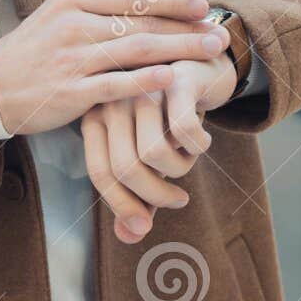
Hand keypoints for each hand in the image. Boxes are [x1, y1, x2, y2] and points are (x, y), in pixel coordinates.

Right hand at [0, 0, 229, 137]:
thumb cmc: (36, 49)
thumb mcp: (62, 14)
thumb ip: (102, 8)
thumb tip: (153, 2)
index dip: (174, 0)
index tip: (204, 6)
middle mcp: (74, 23)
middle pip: (142, 22)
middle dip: (186, 27)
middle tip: (219, 33)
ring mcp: (71, 58)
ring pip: (135, 49)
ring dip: (178, 49)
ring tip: (209, 53)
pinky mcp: (69, 91)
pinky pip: (114, 84)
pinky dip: (145, 80)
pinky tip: (171, 79)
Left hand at [81, 52, 237, 244]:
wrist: (202, 63)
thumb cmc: (169, 116)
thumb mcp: (150, 154)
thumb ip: (137, 194)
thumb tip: (129, 237)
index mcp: (97, 116)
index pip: (100, 172)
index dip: (122, 205)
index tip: (144, 224)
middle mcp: (114, 99)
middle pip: (125, 168)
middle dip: (155, 196)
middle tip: (177, 199)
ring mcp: (142, 86)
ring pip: (154, 153)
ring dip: (179, 170)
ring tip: (188, 160)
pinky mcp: (174, 78)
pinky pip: (184, 131)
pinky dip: (198, 147)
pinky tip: (203, 141)